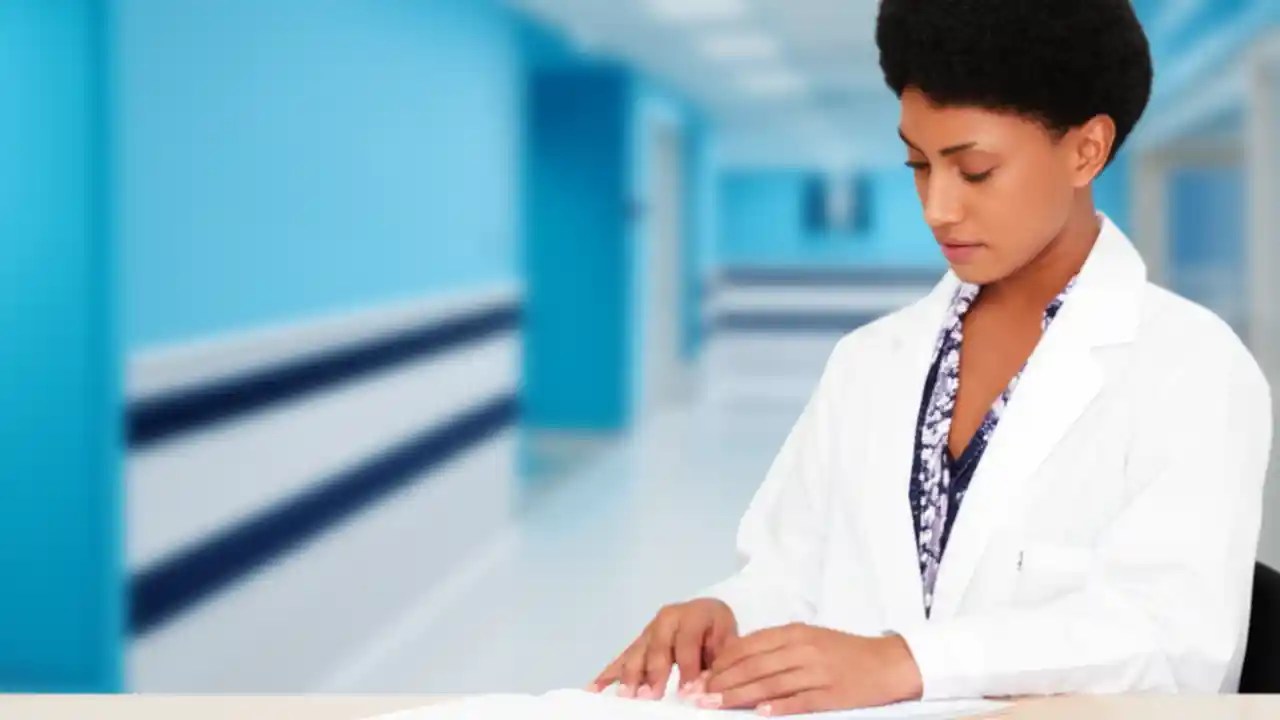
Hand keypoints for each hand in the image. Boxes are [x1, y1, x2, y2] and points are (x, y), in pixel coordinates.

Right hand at [588, 598, 737, 699]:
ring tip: (625, 696)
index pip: (687, 645)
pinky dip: (608, 674)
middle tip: (647, 697)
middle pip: (657, 648)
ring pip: (637, 653)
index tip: (686, 694)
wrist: (708, 613)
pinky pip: (622, 658)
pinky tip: (594, 688)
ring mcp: (650, 630)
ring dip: (630, 676)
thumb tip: (701, 689)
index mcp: (693, 615)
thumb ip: (717, 665)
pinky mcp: (639, 642)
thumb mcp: (727, 643)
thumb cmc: (718, 631)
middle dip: (652, 674)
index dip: (687, 670)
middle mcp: (668, 619)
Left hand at [697, 624, 922, 715]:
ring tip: (715, 705)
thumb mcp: (809, 638)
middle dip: (722, 682)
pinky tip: (759, 714)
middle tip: (698, 695)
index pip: (749, 646)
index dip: (722, 662)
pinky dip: (778, 707)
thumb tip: (738, 659)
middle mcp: (803, 649)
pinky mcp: (831, 694)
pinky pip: (799, 701)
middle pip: (754, 666)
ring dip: (739, 696)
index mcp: (795, 633)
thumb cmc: (845, 652)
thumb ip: (777, 646)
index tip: (701, 676)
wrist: (887, 663)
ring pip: (770, 683)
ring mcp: (817, 672)